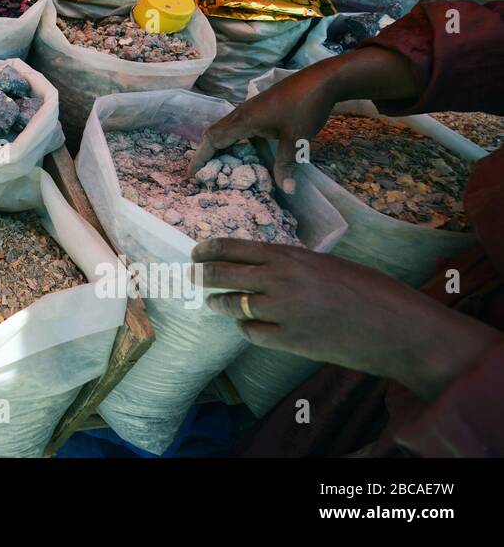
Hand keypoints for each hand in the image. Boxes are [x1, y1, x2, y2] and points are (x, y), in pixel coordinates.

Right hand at [187, 63, 336, 193]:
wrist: (322, 80)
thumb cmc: (305, 107)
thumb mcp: (296, 139)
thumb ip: (286, 164)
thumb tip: (287, 190)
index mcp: (244, 120)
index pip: (213, 139)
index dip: (201, 157)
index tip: (192, 173)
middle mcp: (242, 113)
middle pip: (215, 132)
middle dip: (207, 152)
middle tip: (205, 172)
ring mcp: (251, 109)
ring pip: (226, 128)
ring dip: (220, 145)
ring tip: (220, 164)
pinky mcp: (260, 108)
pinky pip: (237, 125)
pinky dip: (233, 139)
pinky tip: (244, 149)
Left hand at [193, 238, 501, 400]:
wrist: (395, 328)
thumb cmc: (368, 290)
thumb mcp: (325, 264)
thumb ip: (290, 264)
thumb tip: (259, 265)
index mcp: (289, 256)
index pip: (233, 247)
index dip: (209, 250)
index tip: (197, 252)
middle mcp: (278, 280)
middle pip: (222, 274)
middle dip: (202, 275)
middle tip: (193, 277)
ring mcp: (280, 311)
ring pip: (231, 305)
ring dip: (219, 303)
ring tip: (215, 302)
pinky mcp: (287, 340)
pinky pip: (251, 332)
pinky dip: (247, 327)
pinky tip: (250, 325)